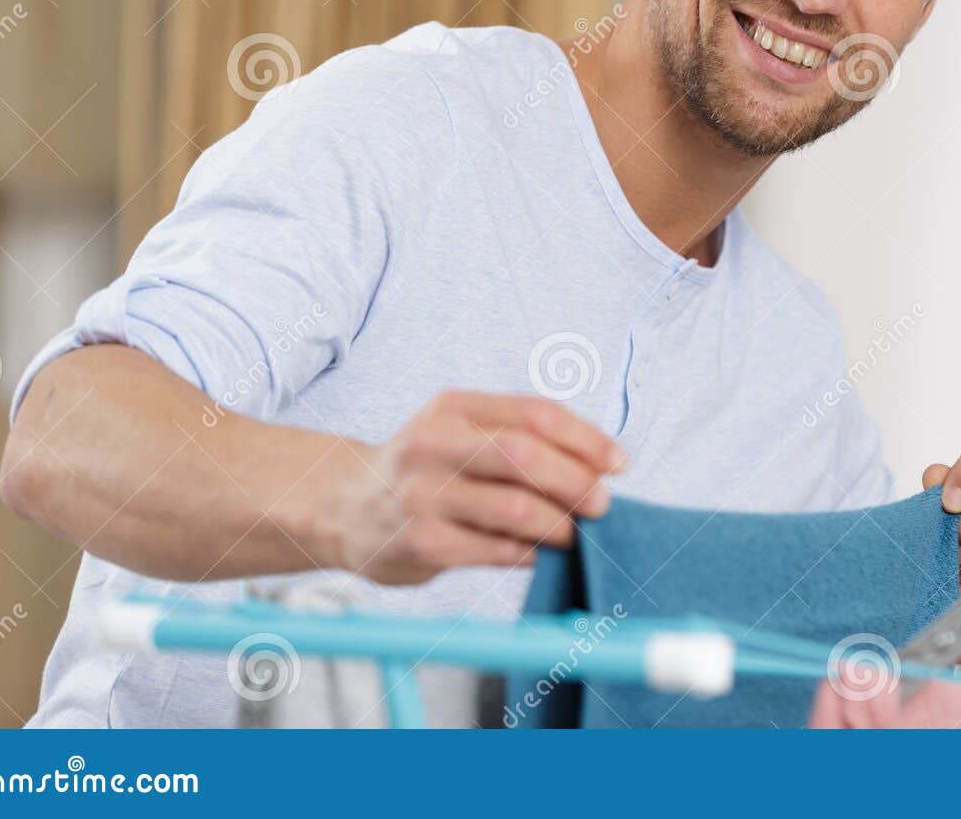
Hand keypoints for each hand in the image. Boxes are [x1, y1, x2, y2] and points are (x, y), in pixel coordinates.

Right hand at [324, 391, 625, 584]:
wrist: (341, 506)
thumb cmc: (422, 468)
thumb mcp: (457, 431)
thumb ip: (517, 438)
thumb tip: (599, 466)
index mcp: (452, 408)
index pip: (535, 413)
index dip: (586, 438)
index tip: (618, 462)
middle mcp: (433, 444)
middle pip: (527, 455)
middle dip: (577, 481)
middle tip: (602, 504)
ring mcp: (423, 494)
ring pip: (517, 508)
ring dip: (560, 524)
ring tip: (574, 533)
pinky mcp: (421, 542)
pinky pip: (496, 550)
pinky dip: (530, 553)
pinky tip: (539, 553)